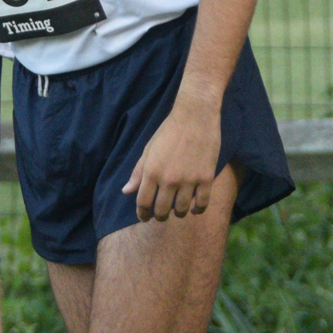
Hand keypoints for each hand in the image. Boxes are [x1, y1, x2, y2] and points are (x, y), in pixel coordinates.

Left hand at [124, 95, 222, 221]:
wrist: (195, 115)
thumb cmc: (169, 130)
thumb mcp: (149, 150)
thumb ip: (138, 172)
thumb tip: (126, 191)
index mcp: (152, 172)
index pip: (143, 203)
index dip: (142, 214)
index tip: (144, 217)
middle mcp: (169, 179)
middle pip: (162, 210)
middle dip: (159, 216)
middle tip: (161, 215)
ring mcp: (189, 179)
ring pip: (181, 209)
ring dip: (178, 214)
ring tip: (178, 211)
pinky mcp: (206, 177)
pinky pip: (202, 202)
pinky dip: (197, 210)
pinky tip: (195, 209)